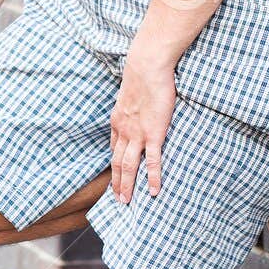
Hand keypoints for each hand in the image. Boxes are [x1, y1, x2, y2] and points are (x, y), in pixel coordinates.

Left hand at [109, 57, 176, 203]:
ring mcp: (138, 134)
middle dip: (117, 183)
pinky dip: (153, 178)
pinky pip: (153, 161)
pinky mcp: (154, 133)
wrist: (146, 67)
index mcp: (118, 122)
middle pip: (117, 163)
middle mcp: (124, 131)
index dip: (114, 167)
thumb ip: (132, 108)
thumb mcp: (130, 96)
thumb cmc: (142, 77)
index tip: (115, 180)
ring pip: (129, 166)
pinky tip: (154, 191)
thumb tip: (138, 111)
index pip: (114, 150)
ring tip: (128, 201)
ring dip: (128, 185)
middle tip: (119, 200)